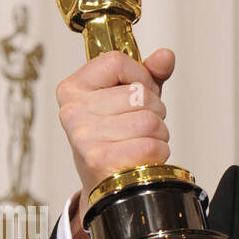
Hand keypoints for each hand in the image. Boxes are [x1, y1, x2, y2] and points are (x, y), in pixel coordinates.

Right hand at [56, 47, 175, 226]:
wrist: (106, 182)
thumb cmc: (116, 136)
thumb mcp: (128, 99)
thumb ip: (148, 75)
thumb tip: (166, 56)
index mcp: (73, 88)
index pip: (116, 61)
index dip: (140, 76)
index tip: (139, 92)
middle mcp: (72, 111)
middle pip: (139, 94)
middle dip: (154, 110)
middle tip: (141, 126)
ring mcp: (83, 137)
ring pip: (149, 121)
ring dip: (159, 134)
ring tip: (143, 141)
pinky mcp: (99, 160)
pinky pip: (150, 146)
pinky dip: (159, 152)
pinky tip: (144, 157)